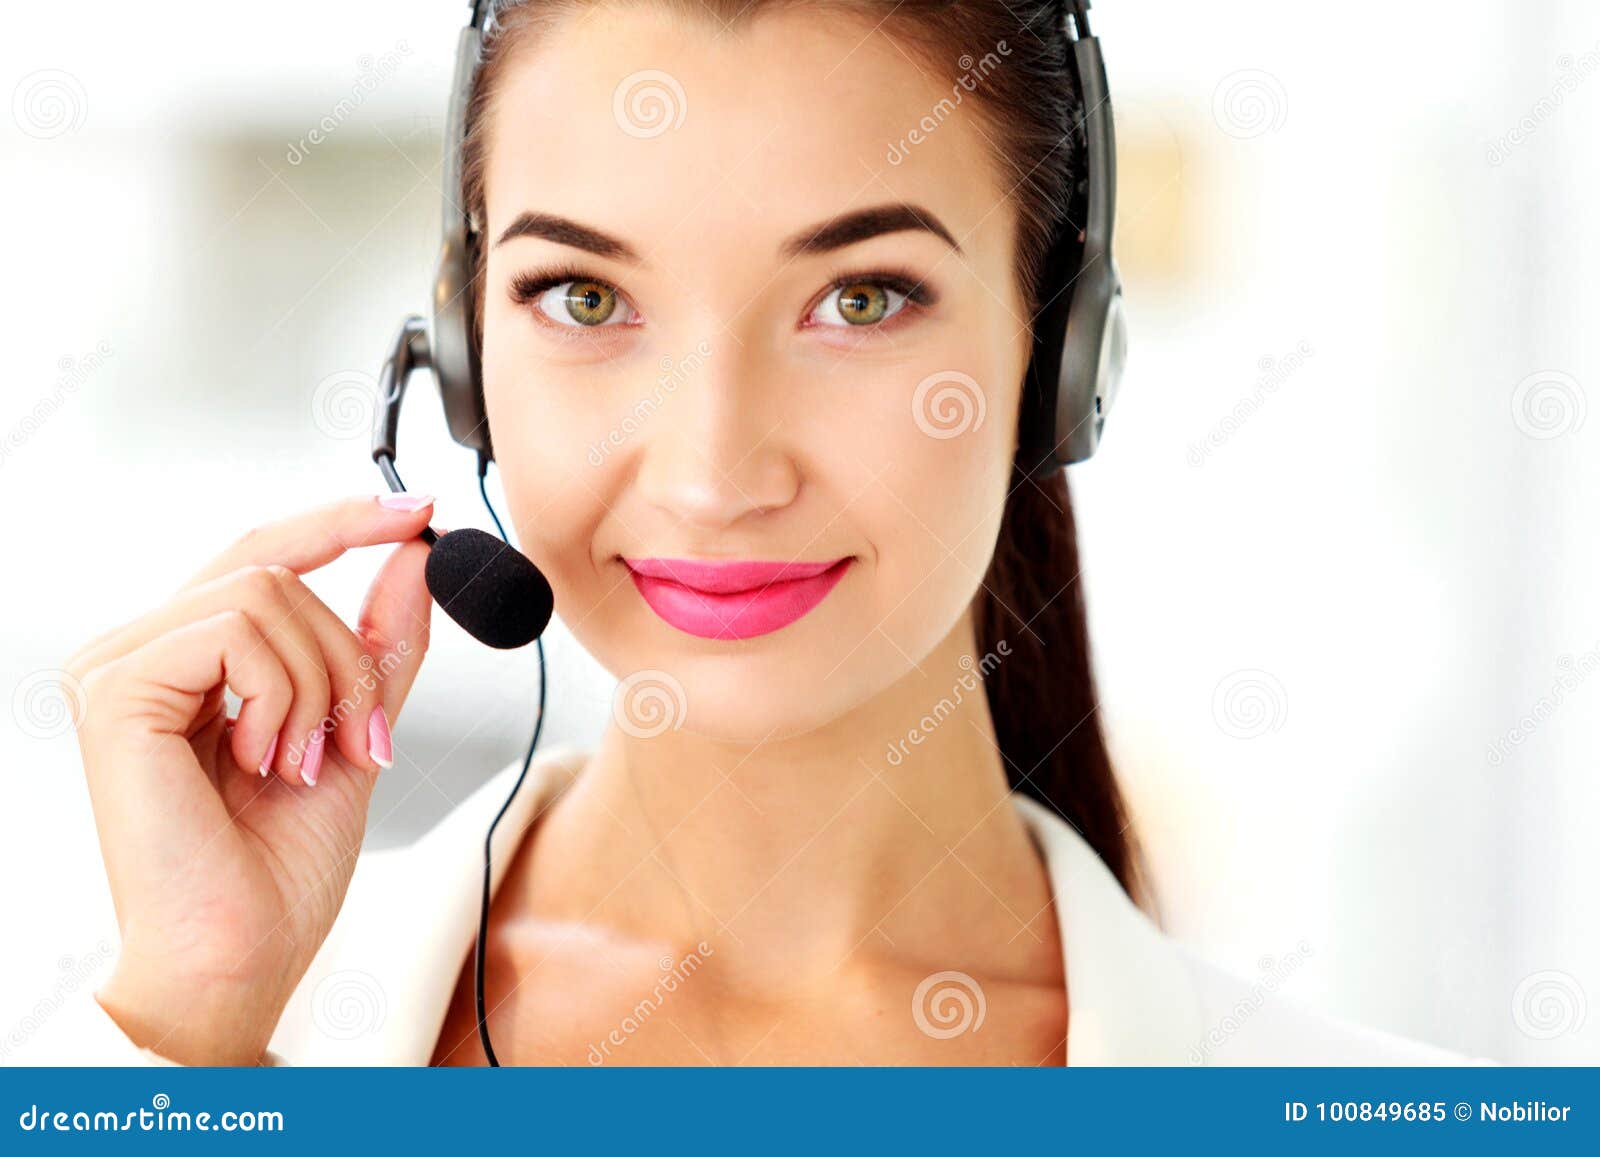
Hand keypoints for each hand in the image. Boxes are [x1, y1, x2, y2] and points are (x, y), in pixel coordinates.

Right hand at [65, 493, 436, 1063]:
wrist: (240, 956)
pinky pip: (235, 630)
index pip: (263, 557)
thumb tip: (415, 558)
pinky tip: (264, 760)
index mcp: (192, 663)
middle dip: (347, 652)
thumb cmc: (276, 873)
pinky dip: (281, 695)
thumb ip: (379, 645)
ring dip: (322, 682)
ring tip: (305, 761)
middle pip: (276, 571)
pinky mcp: (115, 687)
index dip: (341, 522)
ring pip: (266, 594)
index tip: (417, 509)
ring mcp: (120, 666)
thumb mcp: (354, 731)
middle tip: (363, 735)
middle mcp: (146, 653)